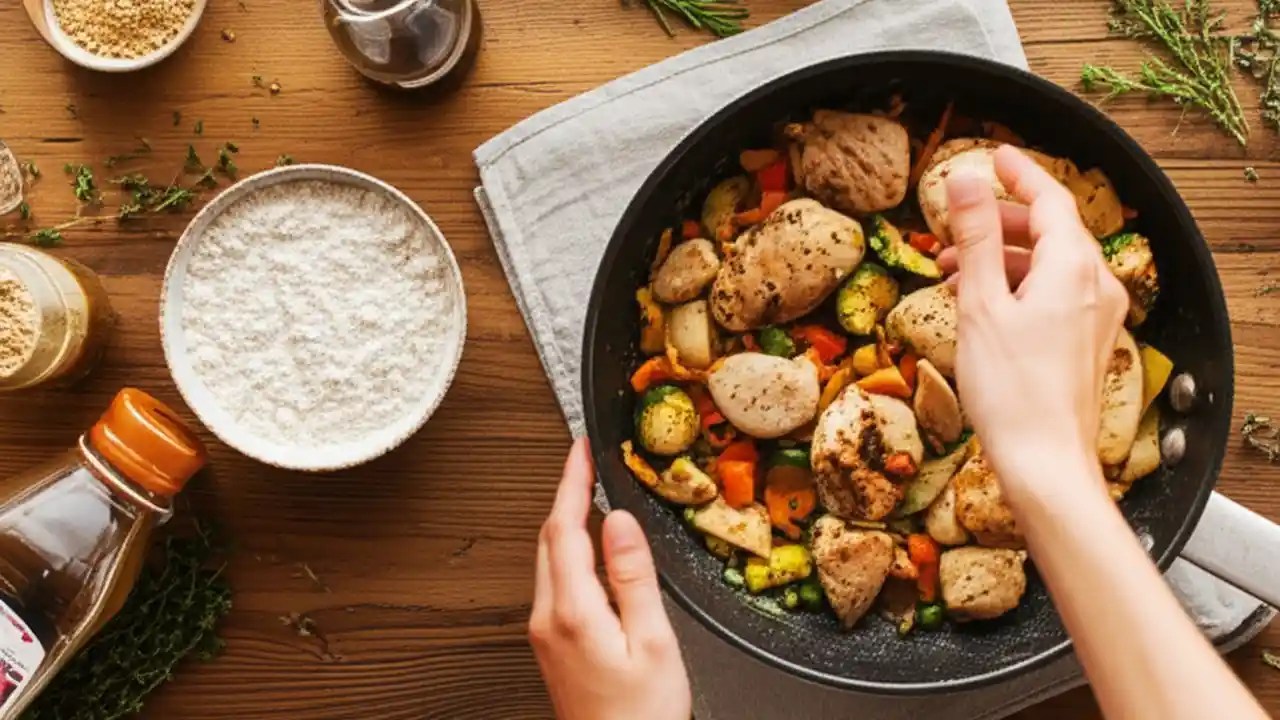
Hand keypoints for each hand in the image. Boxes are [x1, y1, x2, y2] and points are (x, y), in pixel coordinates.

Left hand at [530, 438, 691, 719]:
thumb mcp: (653, 640)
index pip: (563, 526)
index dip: (572, 480)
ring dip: (567, 523)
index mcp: (572, 610)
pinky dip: (571, 553)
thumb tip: (618, 522)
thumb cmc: (641, 716)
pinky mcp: (552, 646)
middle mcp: (548, 619)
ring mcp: (545, 634)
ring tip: (591, 495)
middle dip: (566, 494)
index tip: (581, 448)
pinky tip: (592, 552)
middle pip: (549, 538)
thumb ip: (634, 576)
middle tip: (587, 462)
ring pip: (549, 560)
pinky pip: (556, 583)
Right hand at [938, 145, 1128, 502]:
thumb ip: (974, 237)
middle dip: (1001, 221)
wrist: (1045, 462)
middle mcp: (1095, 286)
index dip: (1019, 172)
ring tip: (955, 269)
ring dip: (1003, 257)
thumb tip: (966, 181)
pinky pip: (1054, 294)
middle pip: (1050, 230)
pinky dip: (1017, 286)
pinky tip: (981, 304)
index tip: (995, 154)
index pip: (1050, 199)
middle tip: (957, 222)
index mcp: (1073, 267)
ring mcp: (1096, 317)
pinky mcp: (1086, 343)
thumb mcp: (981, 305)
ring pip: (1049, 264)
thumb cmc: (1012, 391)